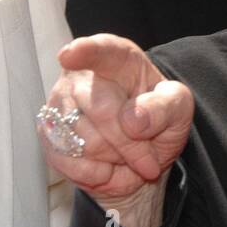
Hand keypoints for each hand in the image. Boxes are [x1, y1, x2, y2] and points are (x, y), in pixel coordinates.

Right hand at [37, 35, 193, 226]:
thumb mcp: (178, 108)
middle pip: (102, 111)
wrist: (140, 156)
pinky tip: (108, 166)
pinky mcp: (48, 137)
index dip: (84, 52)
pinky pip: (74, 165)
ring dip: (117, 159)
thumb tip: (132, 120)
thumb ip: (164, 107)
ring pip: (87, 143)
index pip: (99, 51)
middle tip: (150, 159)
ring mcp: (59, 106)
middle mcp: (81, 77)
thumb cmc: (156, 119)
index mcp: (116, 58)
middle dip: (132, 145)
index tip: (71, 54)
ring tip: (126, 155)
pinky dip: (100, 175)